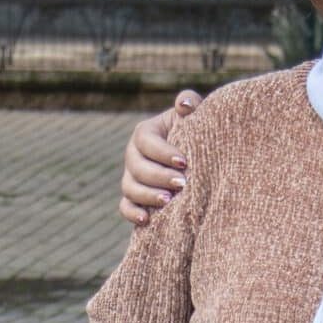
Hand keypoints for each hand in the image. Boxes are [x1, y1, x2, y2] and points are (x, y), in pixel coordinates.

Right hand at [118, 90, 203, 225]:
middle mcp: (133, 155)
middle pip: (136, 167)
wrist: (196, 161)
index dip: (162, 152)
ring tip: (168, 201)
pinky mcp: (133, 199)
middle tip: (182, 184)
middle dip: (159, 176)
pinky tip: (147, 219)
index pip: (146, 141)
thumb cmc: (196, 134)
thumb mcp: (195, 116)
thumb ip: (190, 103)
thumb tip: (185, 105)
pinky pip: (125, 207)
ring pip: (130, 188)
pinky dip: (132, 213)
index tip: (184, 162)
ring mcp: (131, 178)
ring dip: (148, 195)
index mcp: (145, 133)